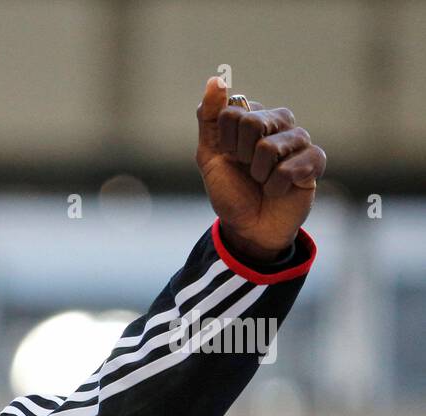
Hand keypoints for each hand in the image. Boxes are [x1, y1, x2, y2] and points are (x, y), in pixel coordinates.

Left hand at [195, 76, 326, 262]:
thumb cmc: (231, 191)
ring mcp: (299, 140)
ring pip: (270, 147)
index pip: (232, 112)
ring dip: (258, 174)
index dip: (225, 142)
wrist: (248, 227)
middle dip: (241, 156)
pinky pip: (291, 167)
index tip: (229, 157)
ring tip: (262, 181)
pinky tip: (279, 190)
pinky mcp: (315, 161)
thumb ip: (210, 118)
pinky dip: (276, 185)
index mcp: (253, 117)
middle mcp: (279, 123)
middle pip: (253, 122)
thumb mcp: (209, 156)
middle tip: (247, 170)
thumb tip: (216, 80)